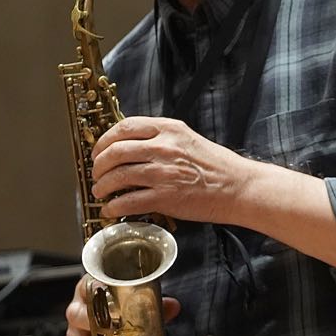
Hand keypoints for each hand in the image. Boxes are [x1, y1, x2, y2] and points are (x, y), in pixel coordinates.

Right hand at [65, 273, 181, 335]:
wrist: (104, 318)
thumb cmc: (116, 305)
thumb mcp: (133, 300)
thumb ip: (153, 303)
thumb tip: (173, 306)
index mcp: (90, 291)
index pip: (88, 289)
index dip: (97, 296)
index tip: (110, 302)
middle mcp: (79, 311)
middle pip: (79, 317)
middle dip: (96, 326)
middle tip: (114, 333)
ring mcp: (76, 333)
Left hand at [90, 116, 250, 224]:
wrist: (238, 187)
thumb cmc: (217, 166)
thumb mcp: (188, 139)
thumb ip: (162, 138)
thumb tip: (132, 146)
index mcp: (169, 129)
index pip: (124, 127)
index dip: (105, 140)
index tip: (100, 150)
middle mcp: (163, 147)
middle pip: (115, 151)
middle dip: (99, 164)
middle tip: (97, 172)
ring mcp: (163, 172)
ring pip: (117, 176)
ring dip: (102, 185)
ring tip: (101, 191)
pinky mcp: (165, 197)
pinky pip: (128, 201)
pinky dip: (114, 205)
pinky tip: (112, 208)